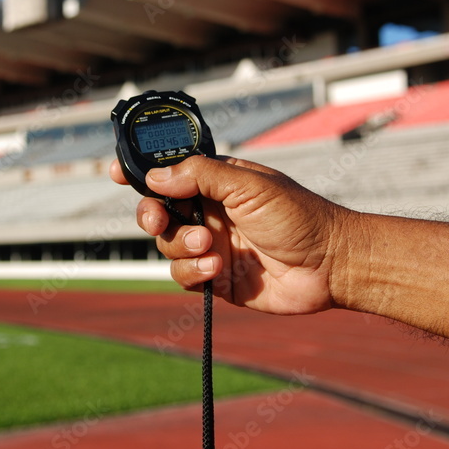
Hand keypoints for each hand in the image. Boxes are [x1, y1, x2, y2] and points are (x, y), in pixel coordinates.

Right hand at [110, 155, 356, 314]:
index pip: (168, 170)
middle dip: (150, 215)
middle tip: (158, 220)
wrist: (330, 266)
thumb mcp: (248, 185)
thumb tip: (156, 176)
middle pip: (156, 209)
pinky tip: (218, 271)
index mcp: (215, 181)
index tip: (118, 173)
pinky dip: (193, 273)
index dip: (140, 171)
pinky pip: (182, 276)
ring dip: (181, 246)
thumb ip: (200, 176)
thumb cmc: (300, 216)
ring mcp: (210, 244)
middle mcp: (208, 211)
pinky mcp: (214, 278)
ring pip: (166, 245)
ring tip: (212, 248)